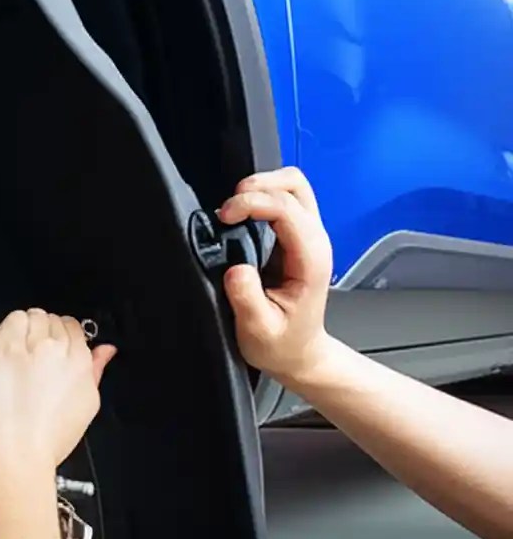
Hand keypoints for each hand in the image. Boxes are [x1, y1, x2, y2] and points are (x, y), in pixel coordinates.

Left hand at [0, 309, 117, 470]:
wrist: (14, 455)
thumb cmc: (46, 441)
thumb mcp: (85, 406)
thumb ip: (96, 371)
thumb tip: (106, 351)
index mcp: (81, 364)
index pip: (75, 328)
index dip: (62, 337)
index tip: (52, 349)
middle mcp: (58, 351)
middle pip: (54, 319)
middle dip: (45, 332)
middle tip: (33, 356)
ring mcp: (30, 347)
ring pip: (33, 315)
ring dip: (27, 328)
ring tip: (18, 355)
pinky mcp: (3, 347)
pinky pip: (12, 319)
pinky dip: (10, 328)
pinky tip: (7, 349)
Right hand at [218, 167, 334, 381]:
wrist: (299, 353)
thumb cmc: (282, 344)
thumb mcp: (258, 331)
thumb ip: (247, 299)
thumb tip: (236, 268)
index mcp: (309, 260)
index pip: (287, 209)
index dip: (252, 204)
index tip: (224, 217)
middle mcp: (314, 242)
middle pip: (295, 185)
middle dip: (258, 185)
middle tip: (229, 206)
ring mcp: (307, 236)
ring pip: (292, 185)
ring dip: (261, 186)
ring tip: (234, 205)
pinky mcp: (295, 236)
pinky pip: (283, 199)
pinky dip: (260, 195)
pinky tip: (241, 213)